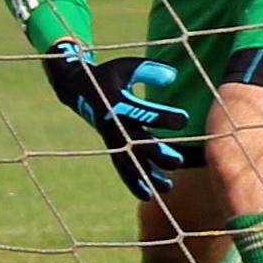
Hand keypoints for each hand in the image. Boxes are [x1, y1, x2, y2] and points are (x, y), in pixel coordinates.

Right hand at [44, 42, 196, 199]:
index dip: (163, 116)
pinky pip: (122, 168)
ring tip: (168, 186)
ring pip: (129, 162)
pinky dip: (134, 182)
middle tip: (178, 161)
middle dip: (157, 153)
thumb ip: (148, 71)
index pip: (143, 112)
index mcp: (116, 102)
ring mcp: (110, 139)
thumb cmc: (109, 75)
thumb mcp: (127, 67)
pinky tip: (149, 195)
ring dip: (148, 175)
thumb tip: (172, 77)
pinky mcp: (111, 147)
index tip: (184, 120)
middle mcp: (112, 124)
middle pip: (136, 144)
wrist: (78, 89)